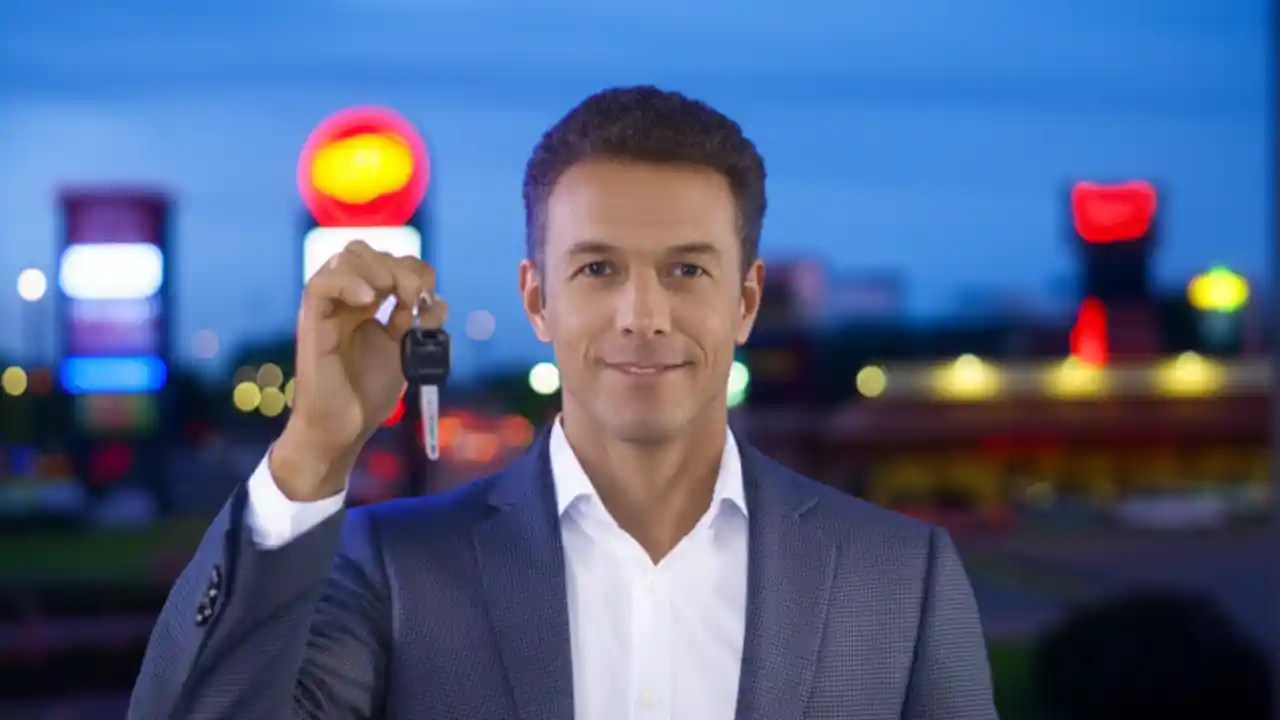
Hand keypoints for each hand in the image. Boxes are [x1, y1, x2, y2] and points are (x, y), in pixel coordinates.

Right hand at [270, 241, 447, 500]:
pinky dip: (349, 283)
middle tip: (413, 296)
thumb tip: (438, 300)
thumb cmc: (367, 394)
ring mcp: (328, 308)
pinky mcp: (312, 322)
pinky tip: (370, 301)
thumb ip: (419, 325)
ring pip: (346, 257)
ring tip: (393, 296)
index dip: (414, 269)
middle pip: (367, 251)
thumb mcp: (404, 353)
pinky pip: (321, 284)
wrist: (342, 429)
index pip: (388, 262)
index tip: (427, 297)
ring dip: (379, 269)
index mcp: (366, 305)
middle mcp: (346, 301)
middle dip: (399, 265)